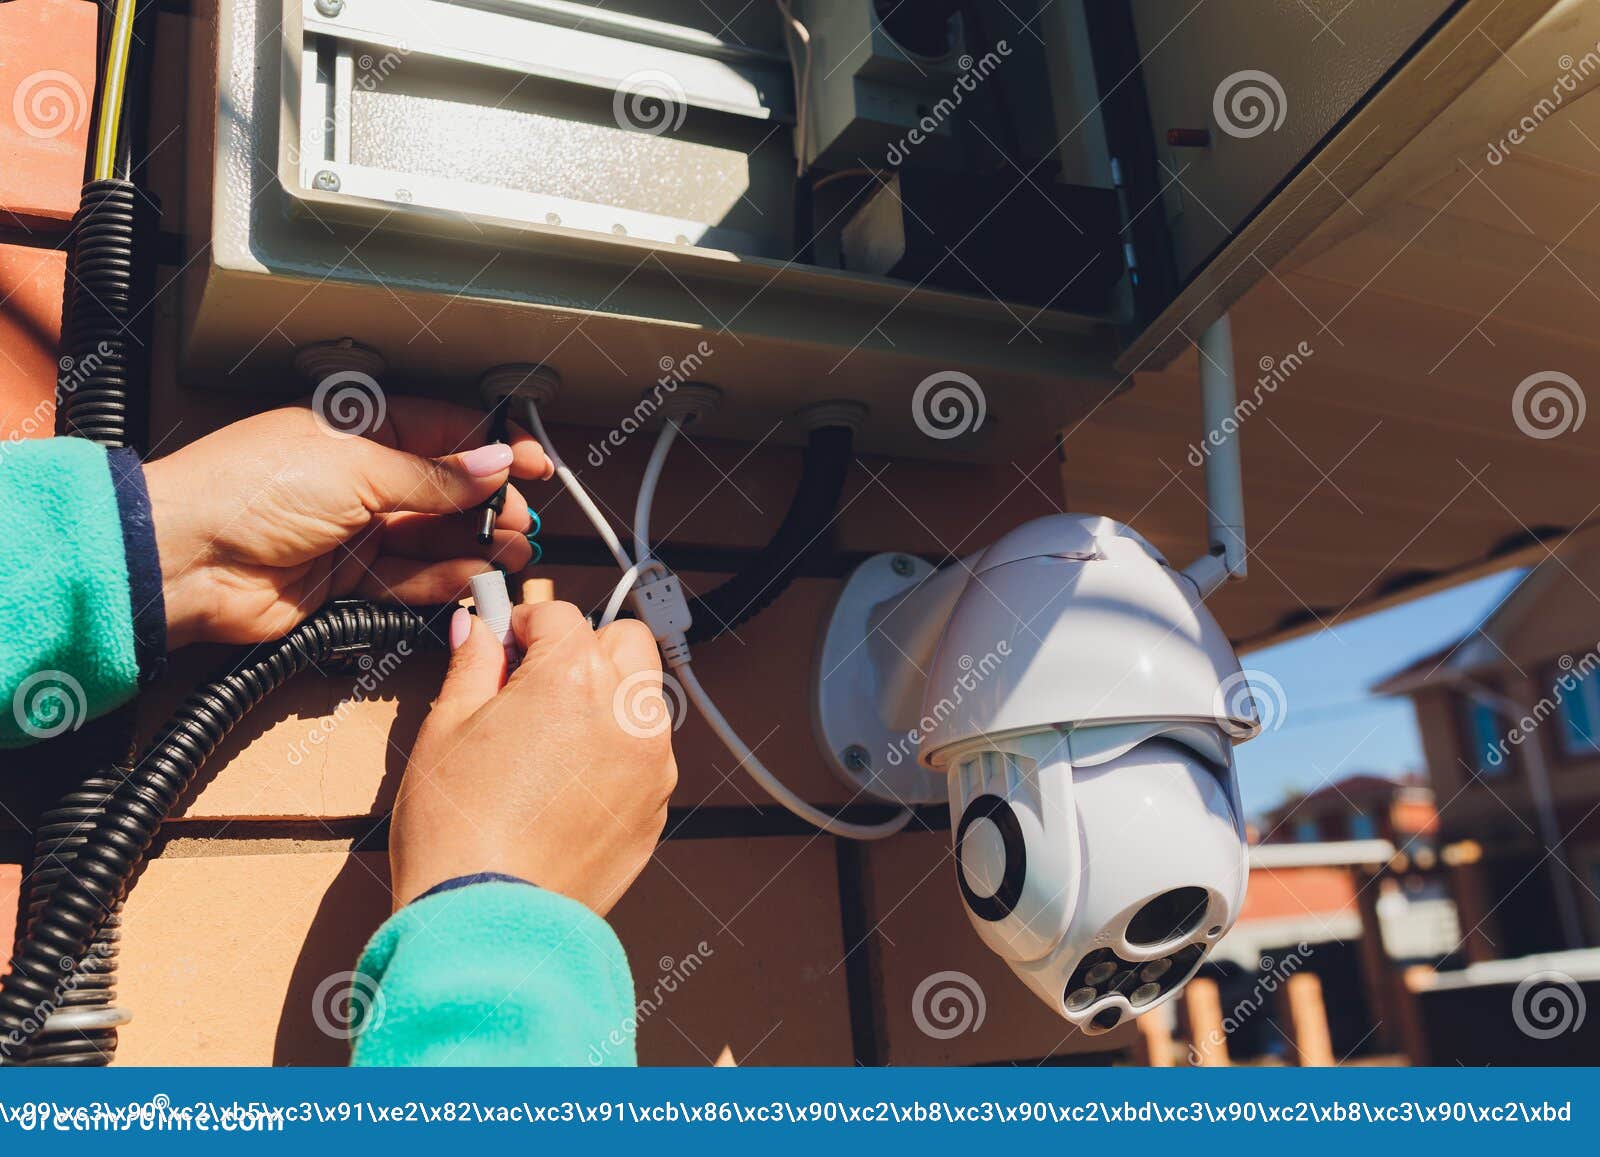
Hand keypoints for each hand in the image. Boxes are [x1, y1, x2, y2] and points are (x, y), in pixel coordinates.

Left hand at [143, 400, 551, 646]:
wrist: (187, 557)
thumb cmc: (251, 487)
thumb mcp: (359, 467)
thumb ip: (434, 476)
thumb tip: (493, 462)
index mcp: (359, 428)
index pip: (443, 431)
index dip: (491, 447)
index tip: (533, 464)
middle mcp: (359, 477)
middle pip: (444, 489)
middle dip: (487, 504)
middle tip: (521, 519)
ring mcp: (354, 529)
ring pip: (432, 537)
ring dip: (474, 545)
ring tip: (512, 552)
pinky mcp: (347, 579)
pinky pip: (409, 578)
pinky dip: (444, 579)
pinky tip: (474, 576)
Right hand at [388, 602, 676, 912]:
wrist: (489, 922)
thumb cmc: (460, 832)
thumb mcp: (446, 728)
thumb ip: (472, 665)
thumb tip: (476, 631)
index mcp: (575, 678)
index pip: (559, 614)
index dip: (522, 623)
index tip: (504, 642)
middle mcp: (627, 713)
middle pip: (623, 642)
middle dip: (583, 648)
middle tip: (533, 683)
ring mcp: (651, 764)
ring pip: (642, 698)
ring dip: (605, 699)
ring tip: (548, 740)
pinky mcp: (655, 808)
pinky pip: (645, 755)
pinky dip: (615, 753)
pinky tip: (564, 785)